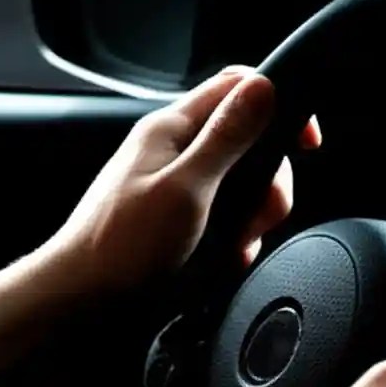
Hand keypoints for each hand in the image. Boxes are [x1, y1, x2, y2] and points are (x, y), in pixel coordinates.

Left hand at [45, 66, 321, 295]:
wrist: (82, 300)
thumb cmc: (120, 245)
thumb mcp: (185, 187)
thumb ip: (227, 137)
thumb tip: (264, 87)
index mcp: (173, 127)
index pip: (238, 86)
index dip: (278, 102)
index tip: (304, 141)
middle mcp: (178, 149)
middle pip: (252, 141)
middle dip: (270, 180)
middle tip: (260, 213)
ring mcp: (181, 183)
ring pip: (247, 183)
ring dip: (254, 215)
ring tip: (235, 241)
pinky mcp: (184, 217)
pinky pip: (231, 216)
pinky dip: (237, 238)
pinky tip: (224, 256)